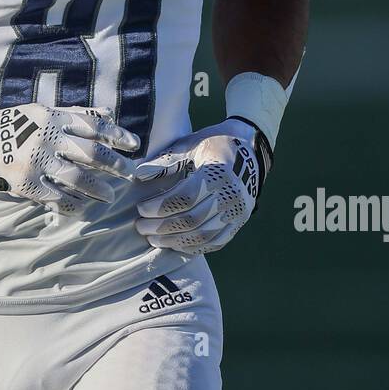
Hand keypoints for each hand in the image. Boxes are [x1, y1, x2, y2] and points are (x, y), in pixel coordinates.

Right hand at [0, 104, 139, 212]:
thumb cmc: (14, 125)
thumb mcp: (42, 111)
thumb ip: (75, 114)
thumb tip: (108, 113)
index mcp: (52, 118)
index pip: (93, 125)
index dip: (116, 134)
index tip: (134, 145)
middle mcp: (46, 138)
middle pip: (91, 153)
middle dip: (115, 165)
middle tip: (129, 174)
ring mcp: (36, 162)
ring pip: (77, 179)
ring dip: (97, 189)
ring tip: (109, 196)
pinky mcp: (26, 184)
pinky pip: (57, 198)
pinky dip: (73, 205)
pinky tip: (83, 208)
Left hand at [132, 118, 271, 253]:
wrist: (248, 147)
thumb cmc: (213, 143)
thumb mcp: (189, 144)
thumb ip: (166, 161)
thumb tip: (140, 175)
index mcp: (218, 172)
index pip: (185, 197)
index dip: (160, 207)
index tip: (141, 209)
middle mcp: (231, 195)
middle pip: (192, 220)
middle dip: (162, 227)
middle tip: (141, 227)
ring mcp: (237, 211)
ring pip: (203, 235)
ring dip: (175, 241)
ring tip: (153, 239)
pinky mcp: (239, 221)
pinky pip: (216, 242)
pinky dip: (194, 247)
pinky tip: (176, 245)